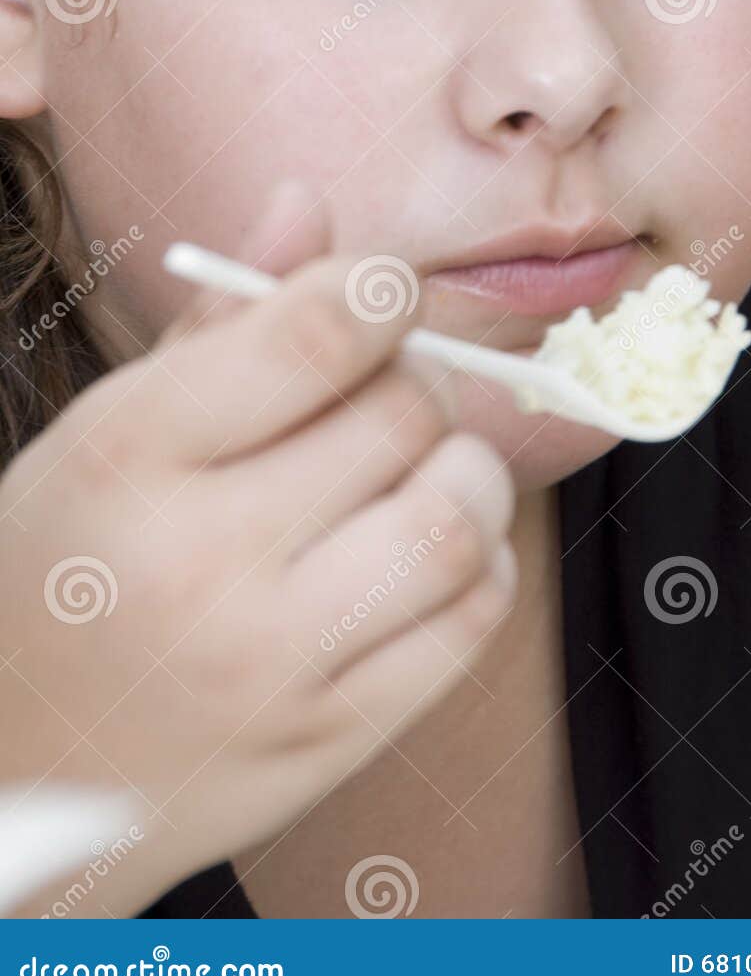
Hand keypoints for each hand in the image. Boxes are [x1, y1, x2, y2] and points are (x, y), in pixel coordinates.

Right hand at [1, 180, 516, 915]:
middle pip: (401, 416)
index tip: (379, 296)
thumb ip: (219, 318)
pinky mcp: (327, 740)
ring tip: (421, 470)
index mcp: (130, 456)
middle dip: (418, 379)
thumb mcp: (106, 431)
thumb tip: (308, 203)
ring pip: (456, 518)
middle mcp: (200, 561)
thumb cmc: (60, 572)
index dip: (378, 289)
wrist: (13, 772)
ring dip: (466, 472)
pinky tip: (428, 552)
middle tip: (389, 391)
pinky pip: (470, 621)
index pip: (315, 334)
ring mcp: (271, 664)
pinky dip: (479, 563)